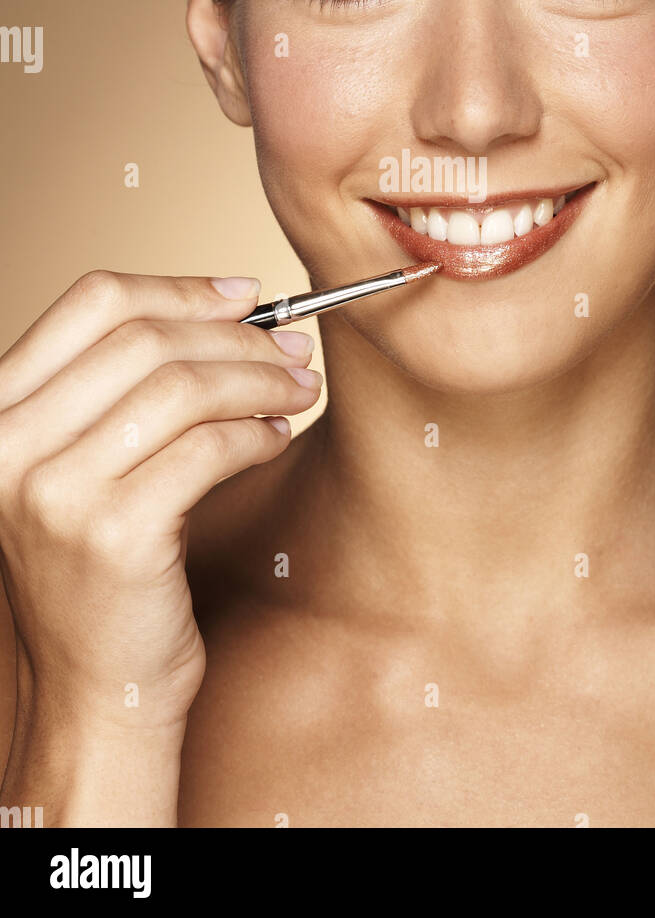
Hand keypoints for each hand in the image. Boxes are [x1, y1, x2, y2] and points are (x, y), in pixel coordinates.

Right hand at [0, 270, 321, 735]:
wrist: (94, 695)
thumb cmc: (103, 574)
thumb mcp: (87, 465)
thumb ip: (128, 389)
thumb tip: (234, 304)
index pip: (91, 304)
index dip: (180, 288)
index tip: (247, 296)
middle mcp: (8, 446)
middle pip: (146, 338)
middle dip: (237, 336)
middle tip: (293, 350)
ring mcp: (54, 492)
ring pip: (183, 388)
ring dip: (259, 381)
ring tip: (297, 392)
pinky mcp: (113, 535)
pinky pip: (210, 448)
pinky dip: (258, 433)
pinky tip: (277, 439)